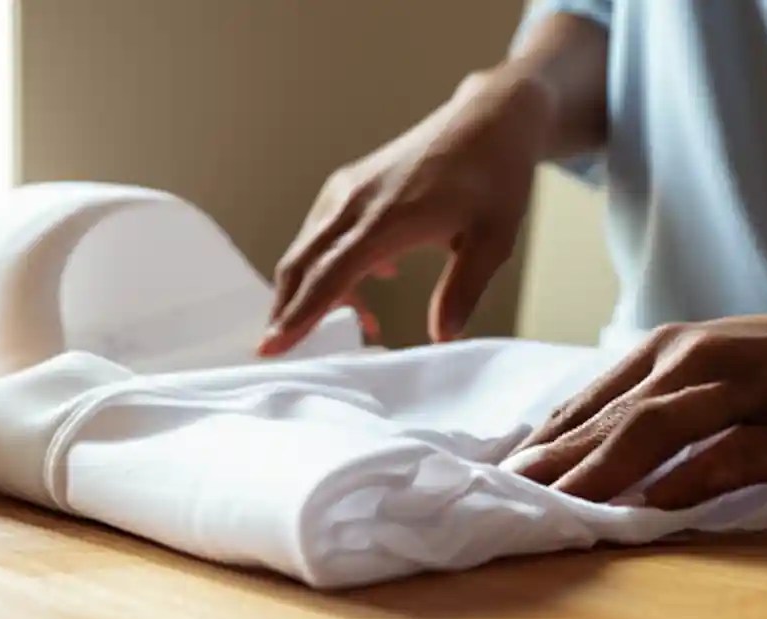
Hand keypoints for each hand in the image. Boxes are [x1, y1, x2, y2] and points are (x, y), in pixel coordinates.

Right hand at [258, 65, 553, 355]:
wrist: (489, 120)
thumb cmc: (494, 178)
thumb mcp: (493, 239)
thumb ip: (463, 289)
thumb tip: (443, 336)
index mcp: (386, 218)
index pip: (329, 276)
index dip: (299, 315)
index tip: (271, 347)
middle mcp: (354, 202)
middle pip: (300, 264)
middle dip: (285, 310)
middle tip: (283, 350)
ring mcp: (346, 190)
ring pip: (306, 250)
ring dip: (312, 290)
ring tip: (360, 319)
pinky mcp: (348, 185)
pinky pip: (320, 233)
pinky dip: (326, 264)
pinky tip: (370, 278)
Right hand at [505, 297, 766, 509]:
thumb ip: (731, 465)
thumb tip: (656, 500)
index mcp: (717, 375)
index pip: (637, 434)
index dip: (590, 476)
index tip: (548, 512)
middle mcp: (681, 351)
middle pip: (602, 412)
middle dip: (549, 455)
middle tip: (497, 490)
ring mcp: (673, 341)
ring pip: (597, 392)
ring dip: (551, 432)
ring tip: (508, 467)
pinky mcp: (675, 342)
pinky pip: (609, 380)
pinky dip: (574, 409)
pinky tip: (551, 429)